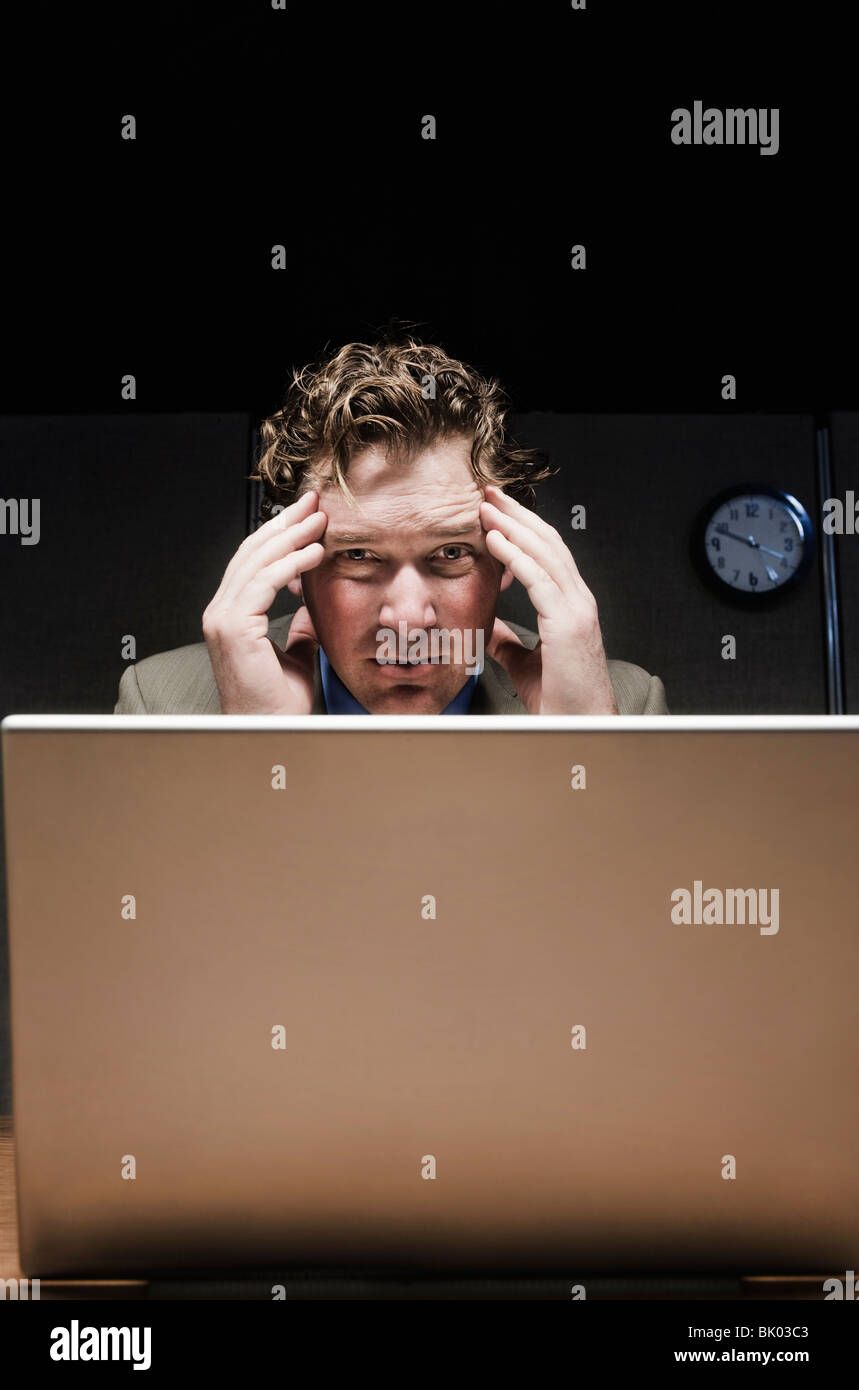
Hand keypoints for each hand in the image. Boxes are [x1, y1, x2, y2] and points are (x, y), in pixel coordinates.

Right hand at [202, 491, 327, 713]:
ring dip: (292, 537)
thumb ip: (299, 626)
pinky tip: (315, 554)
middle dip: (286, 524)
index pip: (254, 561)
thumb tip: (312, 605)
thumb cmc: (280, 702)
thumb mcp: (296, 653)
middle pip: (252, 553)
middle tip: (314, 504)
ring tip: (320, 521)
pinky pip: (264, 583)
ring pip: (257, 562)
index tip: (308, 517)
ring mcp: (222, 618)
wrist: (272, 731)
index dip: (280, 535)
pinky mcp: (233, 627)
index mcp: (232, 614)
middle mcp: (221, 611)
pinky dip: (291, 565)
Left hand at [479, 484, 617, 713]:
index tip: (494, 511)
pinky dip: (516, 555)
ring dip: (512, 525)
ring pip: (544, 552)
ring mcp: (576, 608)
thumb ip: (509, 639)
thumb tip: (488, 625)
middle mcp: (578, 599)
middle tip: (488, 492)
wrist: (579, 726)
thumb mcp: (524, 661)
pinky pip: (538, 578)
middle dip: (516, 514)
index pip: (546, 553)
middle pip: (547, 542)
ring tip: (486, 506)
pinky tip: (495, 540)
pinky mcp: (568, 621)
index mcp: (570, 604)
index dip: (521, 528)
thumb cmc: (559, 698)